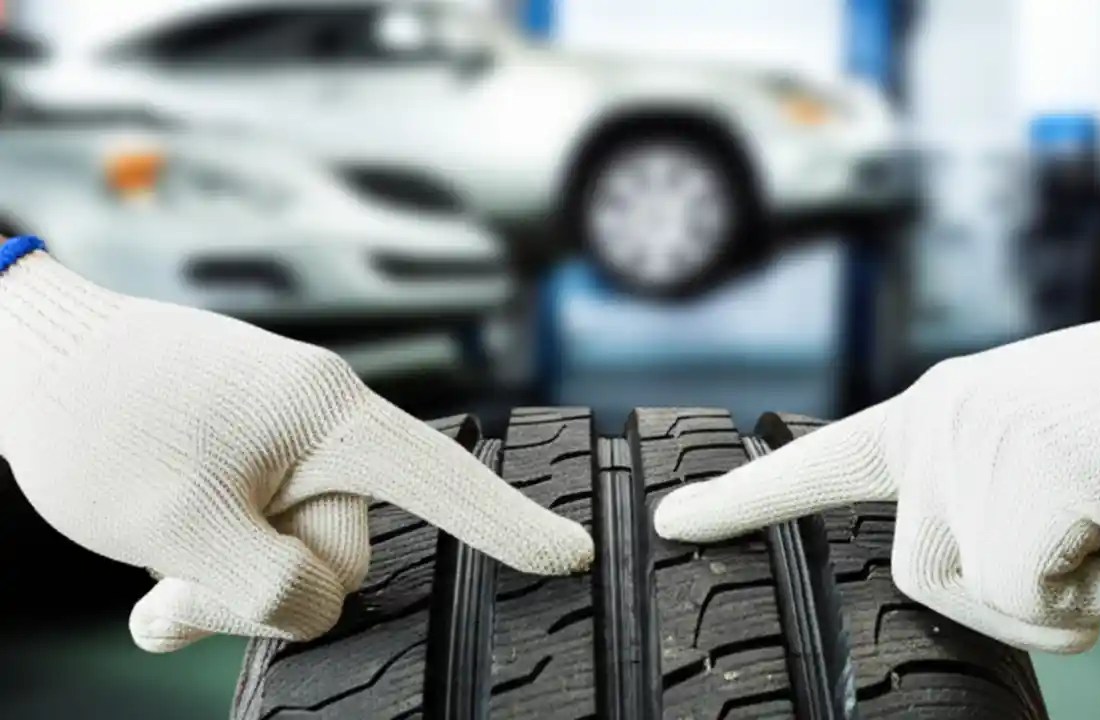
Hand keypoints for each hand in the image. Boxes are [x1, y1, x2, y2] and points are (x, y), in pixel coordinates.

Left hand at [0, 251, 592, 651]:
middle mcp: (320, 419)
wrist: (21, 350)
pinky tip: (162, 575)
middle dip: (267, 586)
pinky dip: (218, 562)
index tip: (575, 555)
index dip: (511, 524)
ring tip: (155, 577)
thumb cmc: (95, 417)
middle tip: (176, 589)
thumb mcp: (178, 524)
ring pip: (296, 546)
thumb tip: (318, 607)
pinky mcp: (248, 452)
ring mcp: (283, 435)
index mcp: (328, 416)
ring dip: (229, 581)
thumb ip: (270, 586)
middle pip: (344, 546)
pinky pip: (262, 526)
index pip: (443, 479)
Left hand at [656, 242, 1099, 652]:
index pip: (822, 461)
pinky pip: (1029, 594)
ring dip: (1051, 601)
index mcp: (938, 414)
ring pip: (963, 587)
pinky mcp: (1025, 477)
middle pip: (918, 570)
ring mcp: (976, 445)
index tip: (671, 520)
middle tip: (1081, 572)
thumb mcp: (1037, 449)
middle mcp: (941, 421)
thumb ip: (982, 493)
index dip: (745, 499)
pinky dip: (1093, 598)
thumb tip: (978, 570)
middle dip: (1002, 601)